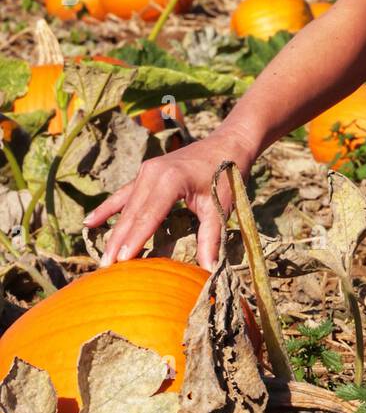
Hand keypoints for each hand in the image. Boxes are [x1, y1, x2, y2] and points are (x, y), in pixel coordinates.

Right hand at [83, 127, 257, 271]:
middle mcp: (152, 174)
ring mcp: (146, 171)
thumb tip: (209, 268)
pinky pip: (123, 194)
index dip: (134, 240)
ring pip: (126, 207)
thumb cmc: (227, 174)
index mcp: (170, 181)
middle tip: (105, 267)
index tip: (121, 262)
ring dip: (113, 231)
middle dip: (118, 241)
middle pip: (131, 214)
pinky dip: (108, 209)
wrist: (228, 144)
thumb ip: (211, 237)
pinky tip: (90, 222)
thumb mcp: (220, 206)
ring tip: (101, 256)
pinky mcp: (146, 173)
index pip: (148, 217)